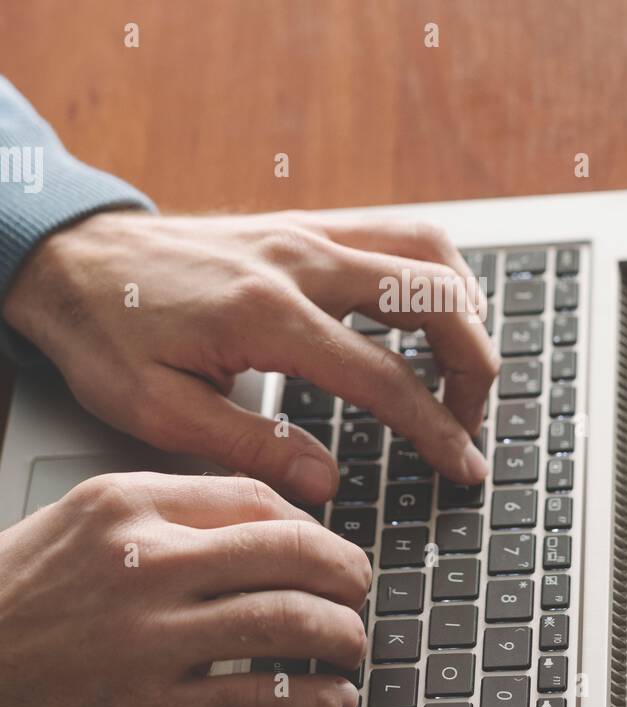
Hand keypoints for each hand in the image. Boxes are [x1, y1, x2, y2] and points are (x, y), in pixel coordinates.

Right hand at [0, 472, 367, 706]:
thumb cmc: (11, 600)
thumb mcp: (80, 523)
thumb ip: (165, 515)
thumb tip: (259, 525)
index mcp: (128, 504)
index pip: (254, 498)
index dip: (311, 524)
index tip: (328, 544)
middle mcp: (144, 561)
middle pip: (287, 550)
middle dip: (345, 572)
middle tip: (360, 589)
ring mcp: (149, 637)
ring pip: (286, 621)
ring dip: (340, 634)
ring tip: (352, 643)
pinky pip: (259, 697)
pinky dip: (312, 698)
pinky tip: (332, 699)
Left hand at [3, 210, 497, 502]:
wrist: (72, 258)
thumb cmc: (106, 332)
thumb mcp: (158, 412)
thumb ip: (250, 448)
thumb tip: (325, 482)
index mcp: (267, 317)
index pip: (386, 378)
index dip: (437, 429)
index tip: (464, 466)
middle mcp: (300, 262)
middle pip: (434, 298)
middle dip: (475, 363)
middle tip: (469, 419)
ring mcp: (307, 233)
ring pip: (428, 248)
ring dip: (464, 307)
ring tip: (463, 365)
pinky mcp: (303, 224)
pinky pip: (396, 232)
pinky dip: (432, 271)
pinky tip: (429, 311)